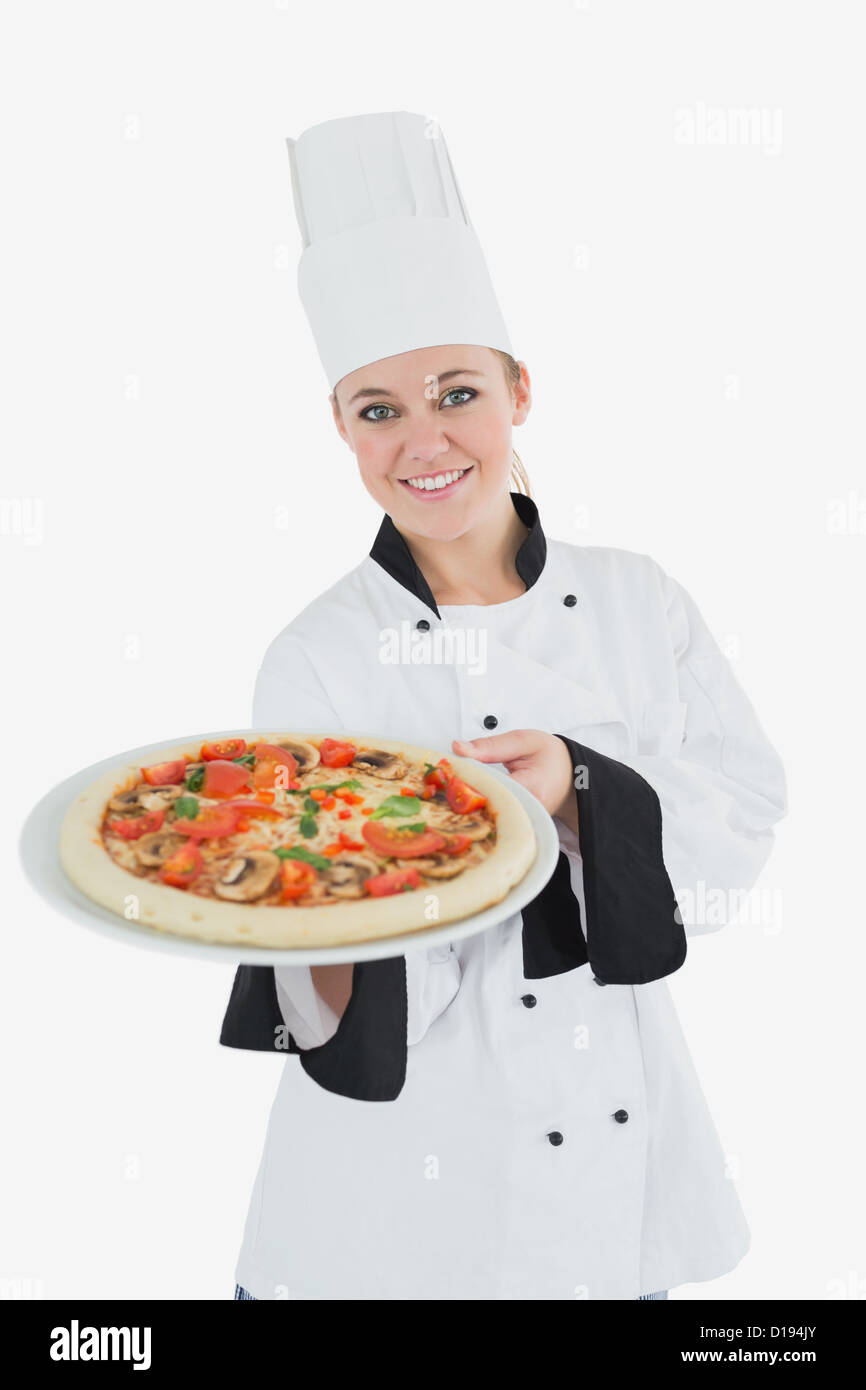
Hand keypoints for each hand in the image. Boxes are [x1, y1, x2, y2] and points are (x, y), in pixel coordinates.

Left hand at [452, 729, 578, 835]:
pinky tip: (464, 800)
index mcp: (530, 788)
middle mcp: (527, 811)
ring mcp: (523, 822)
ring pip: (486, 816)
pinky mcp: (518, 826)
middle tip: (441, 785)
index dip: (464, 781)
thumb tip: (458, 749)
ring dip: (467, 803)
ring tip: (451, 791)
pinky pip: (492, 819)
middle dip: (460, 796)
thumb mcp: (523, 741)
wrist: (571, 775)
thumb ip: (490, 746)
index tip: (446, 773)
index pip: (488, 787)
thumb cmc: (551, 757)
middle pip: (484, 807)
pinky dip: (477, 808)